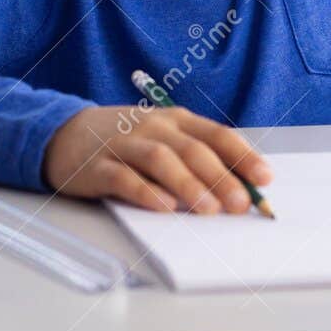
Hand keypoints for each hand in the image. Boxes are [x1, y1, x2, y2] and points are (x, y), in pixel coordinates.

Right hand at [43, 103, 273, 212]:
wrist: (66, 134)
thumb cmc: (128, 141)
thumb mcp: (164, 139)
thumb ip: (196, 158)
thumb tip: (238, 188)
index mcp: (176, 119)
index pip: (216, 134)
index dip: (242, 155)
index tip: (265, 178)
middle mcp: (153, 127)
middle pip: (192, 149)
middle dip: (221, 177)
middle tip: (240, 203)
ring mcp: (124, 145)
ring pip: (161, 160)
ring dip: (188, 184)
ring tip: (209, 210)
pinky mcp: (98, 167)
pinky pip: (124, 179)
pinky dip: (146, 193)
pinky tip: (164, 208)